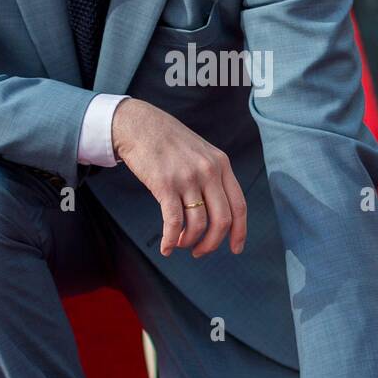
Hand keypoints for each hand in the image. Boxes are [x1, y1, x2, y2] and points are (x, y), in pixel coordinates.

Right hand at [111, 97, 246, 257]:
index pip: (239, 206)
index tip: (235, 248)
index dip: (239, 232)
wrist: (138, 124)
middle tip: (200, 252)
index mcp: (221, 164)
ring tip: (179, 243)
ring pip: (198, 224)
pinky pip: (173, 221)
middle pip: (222, 220)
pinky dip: (170, 240)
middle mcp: (208, 171)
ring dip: (189, 241)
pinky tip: (166, 248)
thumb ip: (213, 175)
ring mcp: (187, 178)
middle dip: (212, 243)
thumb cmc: (168, 141)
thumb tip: (218, 210)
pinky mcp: (165, 184)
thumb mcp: (201, 152)